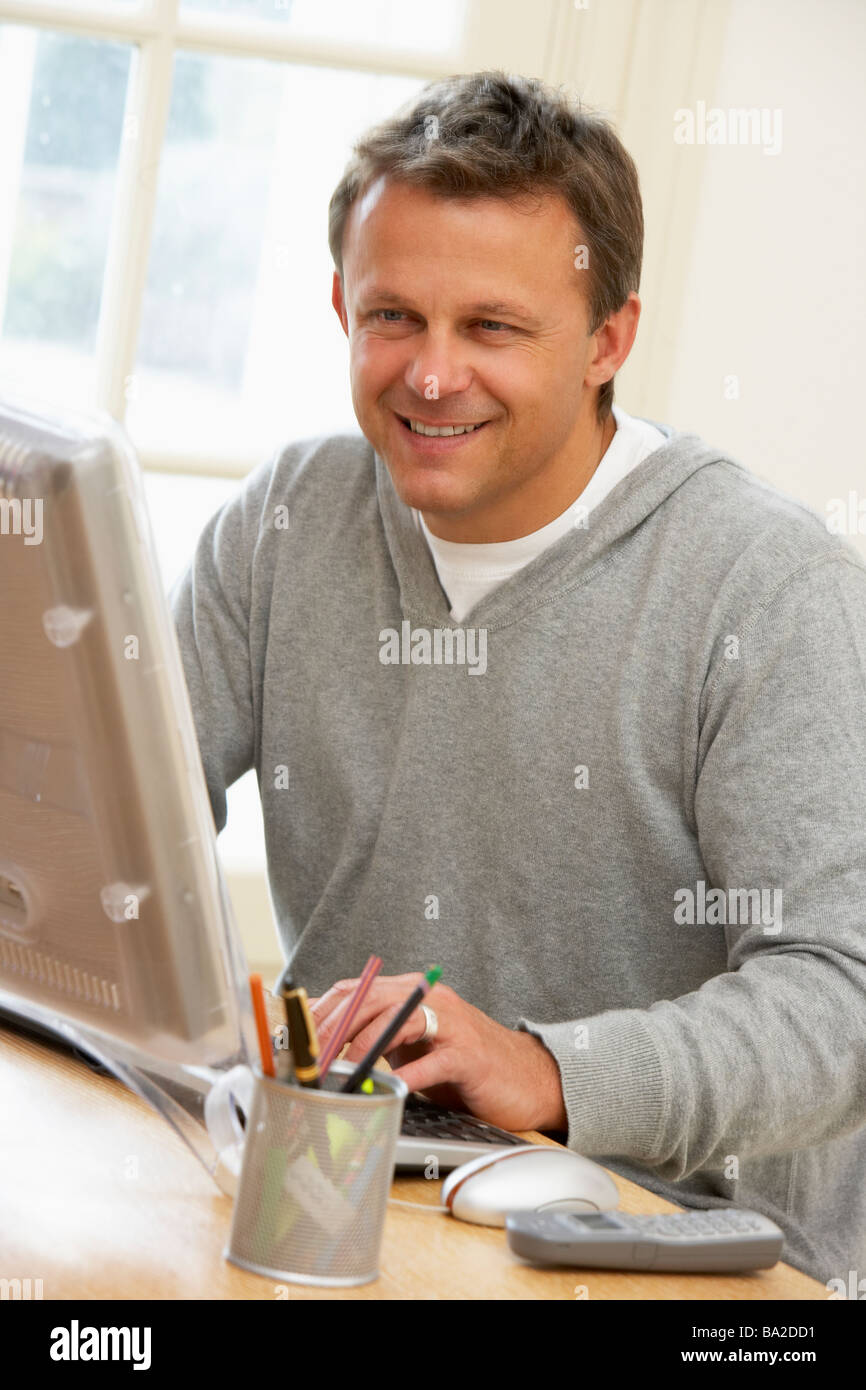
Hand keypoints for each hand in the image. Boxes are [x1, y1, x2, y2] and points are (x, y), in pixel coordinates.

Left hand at [308, 972, 567, 1133]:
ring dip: (363, 1047)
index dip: (324, 1010)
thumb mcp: (416, 1047)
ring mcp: (453, 1024)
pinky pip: (431, 1062)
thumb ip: (380, 1041)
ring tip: (341, 1071)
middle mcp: (432, 999)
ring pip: (398, 1021)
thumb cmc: (465, 1067)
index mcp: (415, 993)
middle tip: (311, 1058)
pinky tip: (388, 1090)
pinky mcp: (470, 1055)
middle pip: (372, 1000)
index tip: (298, 1036)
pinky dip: (405, 1076)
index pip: (358, 990)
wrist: (527, 1079)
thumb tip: (327, 1053)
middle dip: (335, 1029)